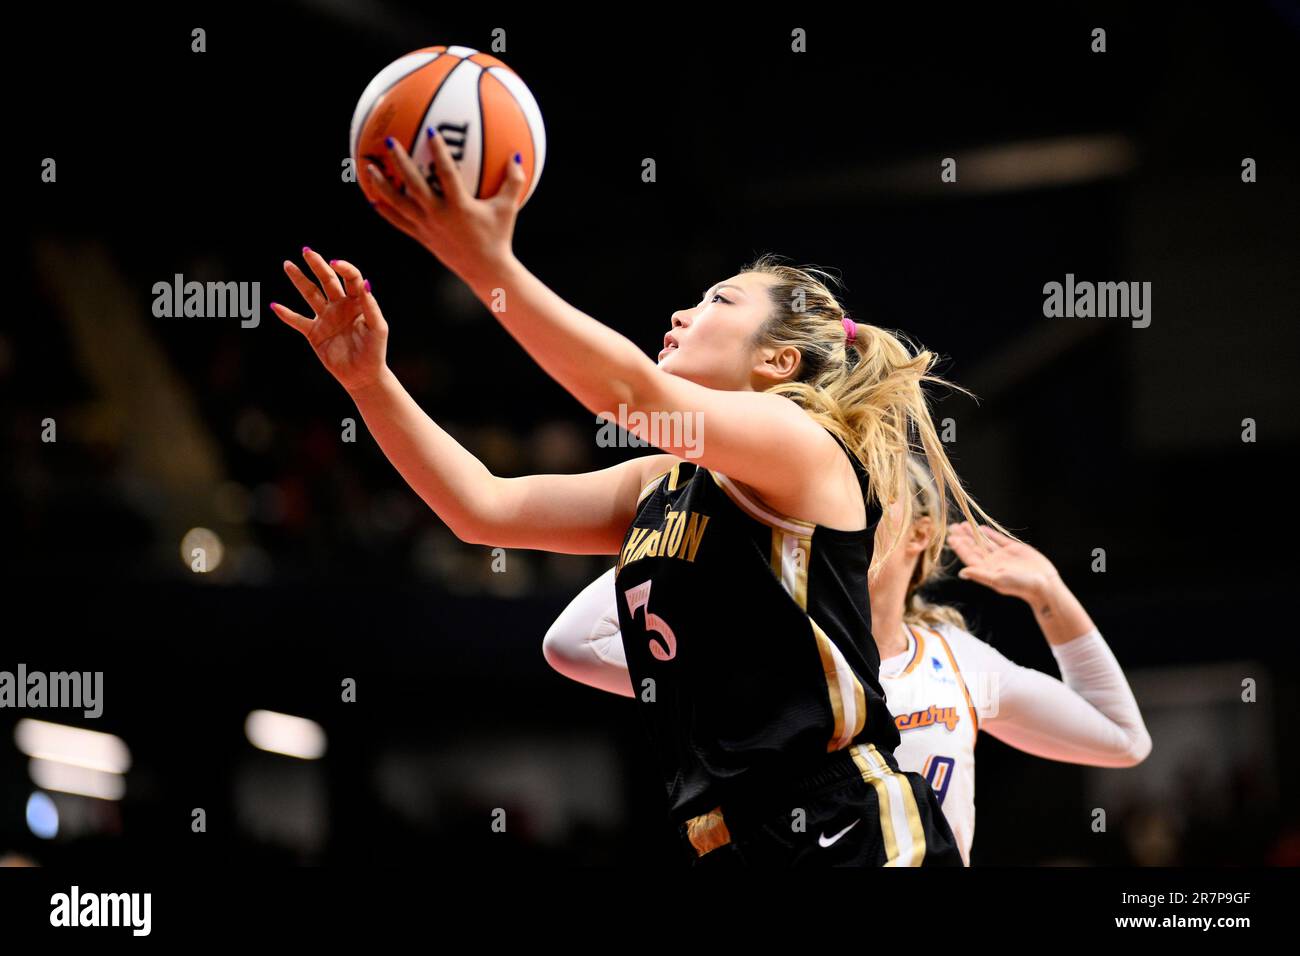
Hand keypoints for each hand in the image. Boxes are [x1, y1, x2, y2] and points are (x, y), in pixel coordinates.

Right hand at [271, 250, 388, 393]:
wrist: (363, 376)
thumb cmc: (375, 351)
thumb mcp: (377, 327)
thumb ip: (371, 306)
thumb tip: (366, 282)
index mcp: (358, 302)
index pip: (350, 278)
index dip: (344, 268)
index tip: (334, 263)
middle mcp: (341, 306)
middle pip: (327, 280)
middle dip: (317, 265)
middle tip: (306, 250)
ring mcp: (326, 318)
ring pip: (310, 294)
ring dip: (299, 280)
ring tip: (288, 264)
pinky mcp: (314, 333)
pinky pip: (298, 321)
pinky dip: (286, 314)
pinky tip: (274, 305)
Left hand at [365, 131, 527, 279]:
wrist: (487, 271)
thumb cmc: (500, 237)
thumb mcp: (509, 208)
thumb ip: (514, 181)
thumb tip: (517, 155)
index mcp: (460, 206)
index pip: (446, 174)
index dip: (439, 152)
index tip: (431, 131)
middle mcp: (439, 215)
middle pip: (414, 185)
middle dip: (401, 162)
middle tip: (390, 141)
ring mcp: (427, 227)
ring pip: (399, 204)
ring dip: (382, 185)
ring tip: (369, 168)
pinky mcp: (422, 238)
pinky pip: (399, 222)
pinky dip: (385, 211)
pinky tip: (373, 199)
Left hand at [946, 522, 1058, 602]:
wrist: (1043, 584)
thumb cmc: (1020, 585)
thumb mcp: (997, 580)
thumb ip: (979, 574)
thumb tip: (961, 573)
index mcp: (987, 570)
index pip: (969, 556)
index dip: (960, 547)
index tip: (951, 538)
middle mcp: (993, 562)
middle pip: (974, 547)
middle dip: (963, 538)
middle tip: (952, 527)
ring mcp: (1003, 555)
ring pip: (984, 542)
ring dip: (974, 534)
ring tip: (963, 524)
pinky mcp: (1014, 549)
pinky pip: (998, 539)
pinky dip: (990, 533)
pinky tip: (981, 528)